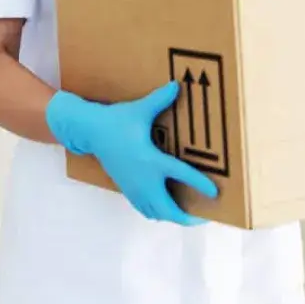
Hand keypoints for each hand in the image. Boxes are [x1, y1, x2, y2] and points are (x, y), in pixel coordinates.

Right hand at [46, 80, 217, 224]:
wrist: (90, 132)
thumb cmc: (114, 121)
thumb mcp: (139, 110)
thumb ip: (159, 99)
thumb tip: (176, 86)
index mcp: (150, 159)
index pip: (181, 175)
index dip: (199, 184)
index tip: (214, 193)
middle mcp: (144, 178)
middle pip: (168, 209)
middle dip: (187, 217)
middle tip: (204, 216)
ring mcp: (134, 187)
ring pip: (156, 213)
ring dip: (173, 216)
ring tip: (189, 214)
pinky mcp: (127, 188)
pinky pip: (145, 210)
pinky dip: (158, 213)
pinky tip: (166, 207)